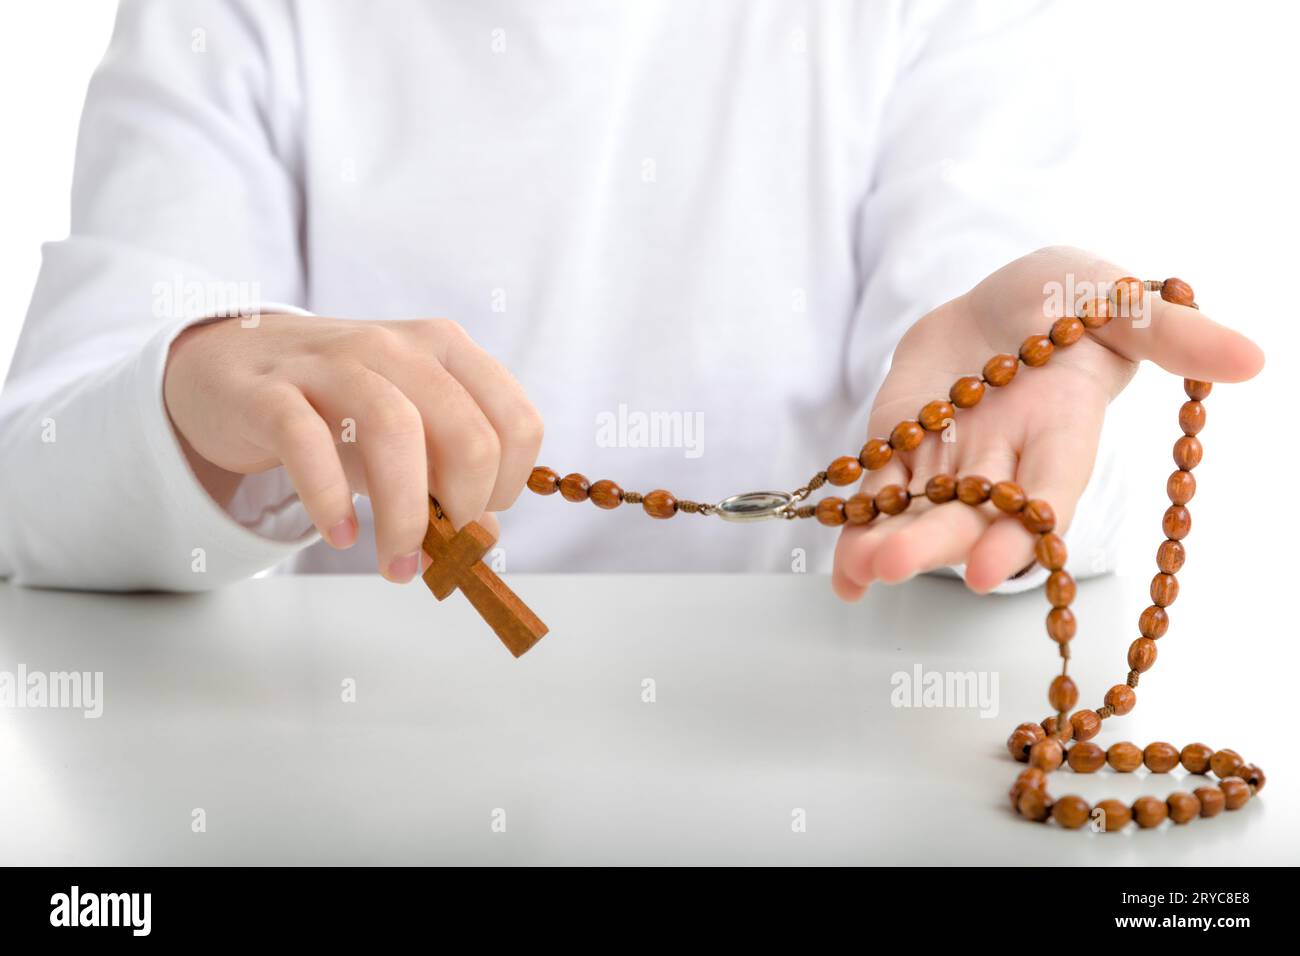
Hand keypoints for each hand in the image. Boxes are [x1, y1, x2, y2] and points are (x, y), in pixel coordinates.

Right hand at [164, 314, 541, 581]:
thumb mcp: (406, 433)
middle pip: (467, 434)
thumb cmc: (333, 407)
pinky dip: (330, 499)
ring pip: (394, 432)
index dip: (508, 484)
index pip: (516, 422)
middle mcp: (396, 347)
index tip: (475, 516)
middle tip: (436, 548)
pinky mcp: (269, 391)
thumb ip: (449, 479)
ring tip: (396, 563)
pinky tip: (340, 534)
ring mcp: (331, 362)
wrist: (229, 364)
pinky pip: (307, 443)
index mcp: (445, 350)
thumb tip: (484, 538)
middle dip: (463, 509)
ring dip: (404, 516)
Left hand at [831, 246, 1264, 600]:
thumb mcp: (1115, 296)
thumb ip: (1169, 329)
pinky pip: (876, 494)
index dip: (1022, 532)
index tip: (988, 566)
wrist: (1000, 302)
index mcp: (1061, 433)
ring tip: (855, 570)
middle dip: (935, 542)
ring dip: (886, 544)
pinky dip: (855, 528)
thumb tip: (1252, 358)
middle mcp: (1006, 461)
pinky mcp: (902, 450)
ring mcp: (950, 462)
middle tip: (892, 567)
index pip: (1047, 493)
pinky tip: (838, 573)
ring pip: (918, 513)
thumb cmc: (1067, 297)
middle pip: (973, 515)